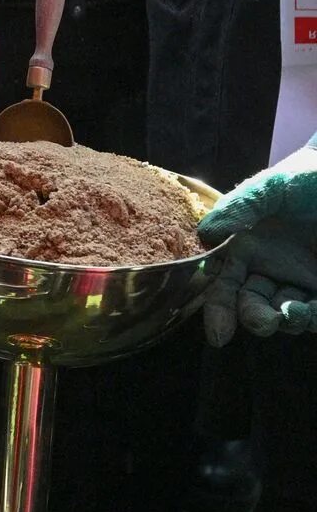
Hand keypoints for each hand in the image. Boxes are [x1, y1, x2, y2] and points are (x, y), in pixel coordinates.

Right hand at [198, 142, 316, 345]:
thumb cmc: (305, 178)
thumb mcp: (269, 188)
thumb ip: (238, 208)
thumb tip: (206, 234)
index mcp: (245, 247)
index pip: (224, 284)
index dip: (218, 309)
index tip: (219, 334)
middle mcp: (269, 268)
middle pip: (252, 305)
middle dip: (254, 318)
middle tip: (265, 322)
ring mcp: (299, 279)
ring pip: (284, 314)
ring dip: (286, 321)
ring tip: (293, 312)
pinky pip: (315, 311)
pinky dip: (311, 316)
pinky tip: (311, 309)